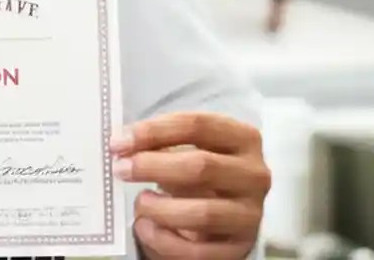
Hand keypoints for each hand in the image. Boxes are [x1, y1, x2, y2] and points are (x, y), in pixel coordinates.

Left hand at [111, 112, 269, 259]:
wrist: (222, 216)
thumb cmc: (198, 174)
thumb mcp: (186, 150)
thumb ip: (159, 144)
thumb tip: (121, 146)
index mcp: (243, 138)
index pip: (198, 126)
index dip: (154, 131)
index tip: (119, 142)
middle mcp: (254, 175)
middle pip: (202, 167)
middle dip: (153, 167)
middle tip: (120, 169)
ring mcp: (250, 215)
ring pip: (203, 213)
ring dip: (160, 208)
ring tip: (139, 202)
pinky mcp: (239, 249)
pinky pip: (198, 252)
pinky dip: (164, 240)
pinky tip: (145, 227)